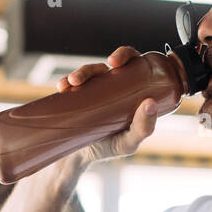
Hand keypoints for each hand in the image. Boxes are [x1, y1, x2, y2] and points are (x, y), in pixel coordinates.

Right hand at [56, 46, 159, 162]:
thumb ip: (143, 127)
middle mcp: (112, 84)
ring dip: (79, 74)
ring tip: (71, 83)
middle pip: (104, 64)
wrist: (81, 157)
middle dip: (97, 64)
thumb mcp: (129, 142)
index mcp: (130, 89)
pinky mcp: (74, 96)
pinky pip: (69, 84)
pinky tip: (62, 87)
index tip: (114, 62)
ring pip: (86, 73)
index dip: (125, 54)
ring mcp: (92, 89)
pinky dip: (65, 82)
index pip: (131, 63)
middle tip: (82, 77)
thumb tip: (150, 103)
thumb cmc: (111, 146)